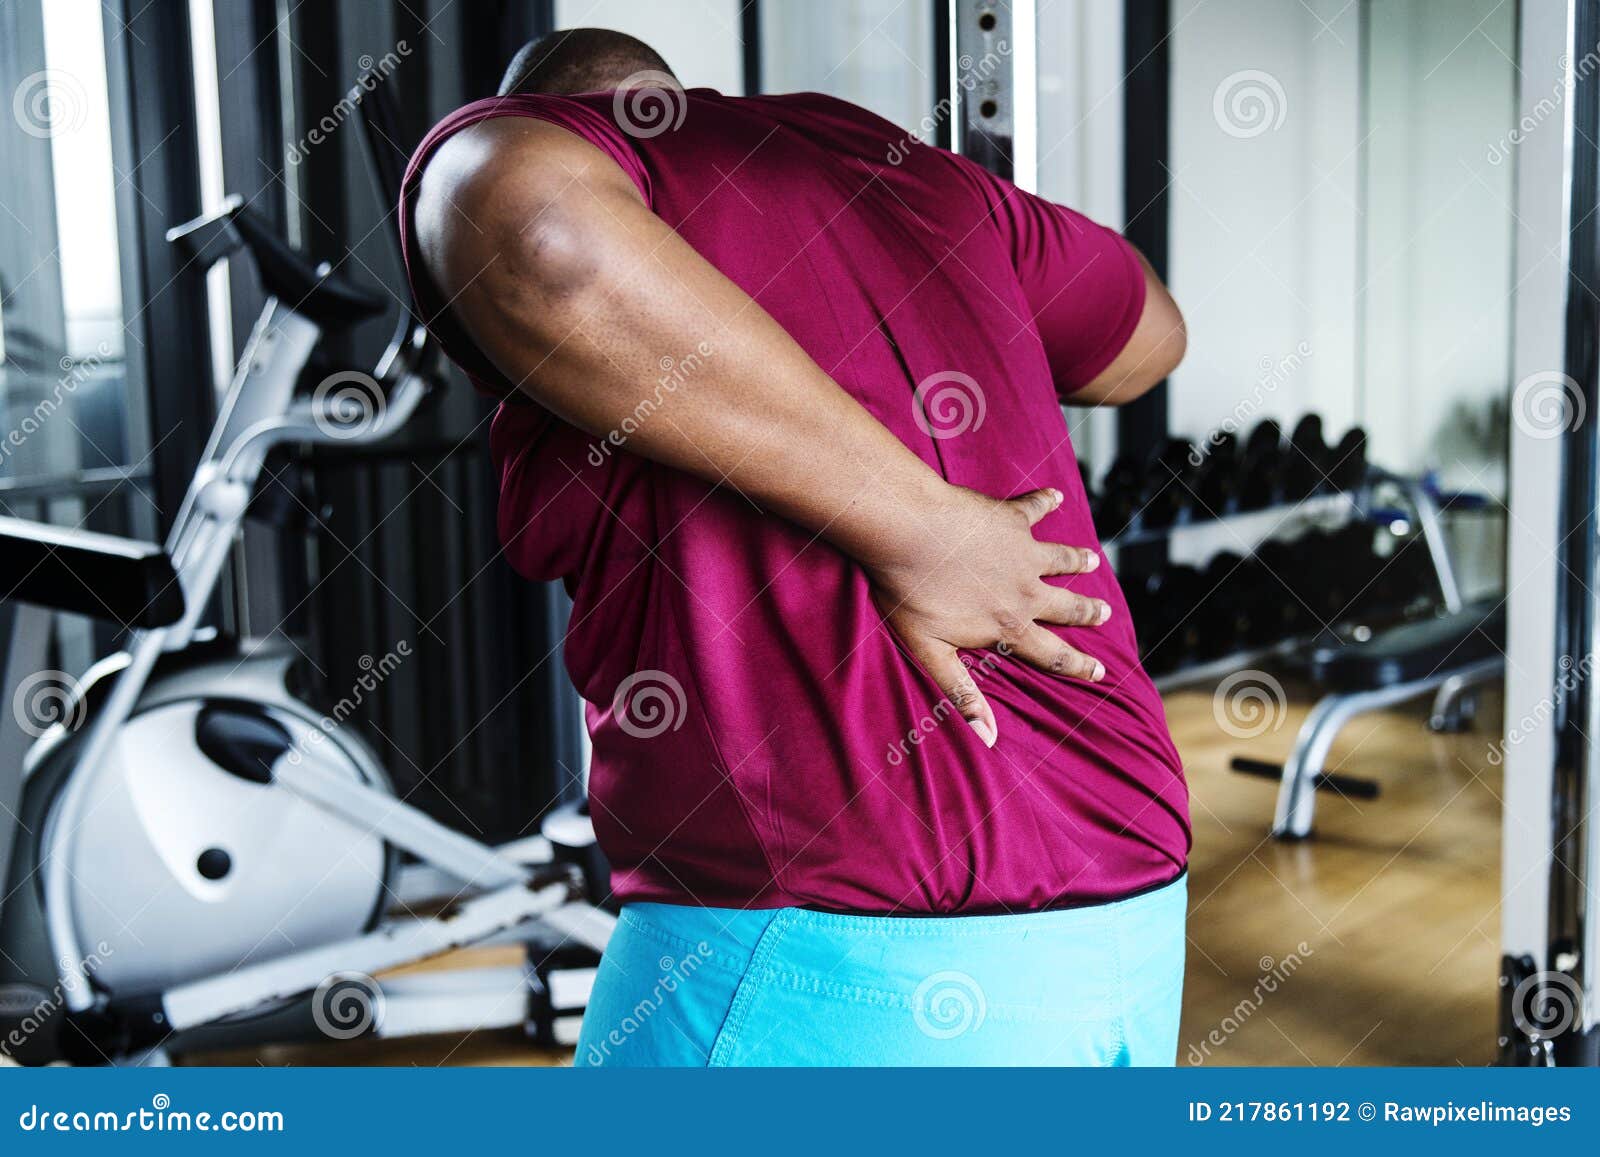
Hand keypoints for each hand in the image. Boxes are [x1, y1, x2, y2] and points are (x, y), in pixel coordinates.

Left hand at [865, 484, 1109, 747]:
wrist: (907, 530)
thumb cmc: (909, 592)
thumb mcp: (931, 653)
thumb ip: (963, 693)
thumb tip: (987, 738)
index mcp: (1007, 626)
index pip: (1051, 654)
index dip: (1079, 666)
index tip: (1102, 671)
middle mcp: (1024, 590)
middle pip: (1066, 606)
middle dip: (1087, 612)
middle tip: (1105, 613)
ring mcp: (1021, 551)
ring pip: (1060, 559)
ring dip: (1077, 560)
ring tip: (1091, 560)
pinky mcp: (1010, 518)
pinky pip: (1035, 508)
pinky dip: (1046, 502)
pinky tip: (1055, 497)